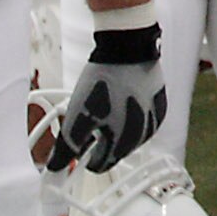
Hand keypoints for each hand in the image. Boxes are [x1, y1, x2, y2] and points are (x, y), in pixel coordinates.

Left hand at [52, 20, 168, 172]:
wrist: (127, 48)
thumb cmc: (102, 80)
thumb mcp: (76, 116)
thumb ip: (67, 147)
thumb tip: (56, 167)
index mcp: (123, 143)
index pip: (100, 166)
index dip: (85, 156)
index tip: (78, 144)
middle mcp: (143, 136)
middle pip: (115, 151)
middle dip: (101, 140)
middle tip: (90, 119)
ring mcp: (154, 120)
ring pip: (130, 135)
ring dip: (117, 127)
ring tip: (105, 105)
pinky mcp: (160, 104)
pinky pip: (142, 118)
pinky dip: (131, 114)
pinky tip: (120, 98)